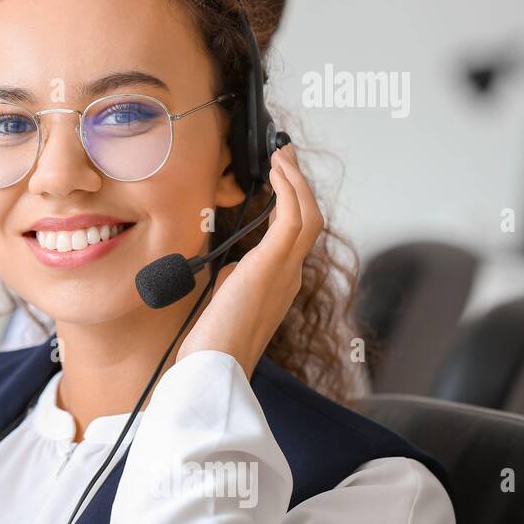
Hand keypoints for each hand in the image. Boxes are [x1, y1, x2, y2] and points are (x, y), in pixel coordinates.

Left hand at [178, 144, 323, 379]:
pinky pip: (293, 219)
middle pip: (309, 220)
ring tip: (282, 156)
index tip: (278, 180)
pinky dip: (288, 191)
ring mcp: (286, 271)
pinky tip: (276, 172)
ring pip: (307, 215)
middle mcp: (291, 275)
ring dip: (296, 182)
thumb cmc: (214, 343)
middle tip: (284, 156)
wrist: (214, 368)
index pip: (294, 235)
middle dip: (298, 185)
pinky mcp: (272, 265)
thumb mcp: (227, 303)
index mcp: (281, 284)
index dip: (289, 203)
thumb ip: (236, 281)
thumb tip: (235, 267)